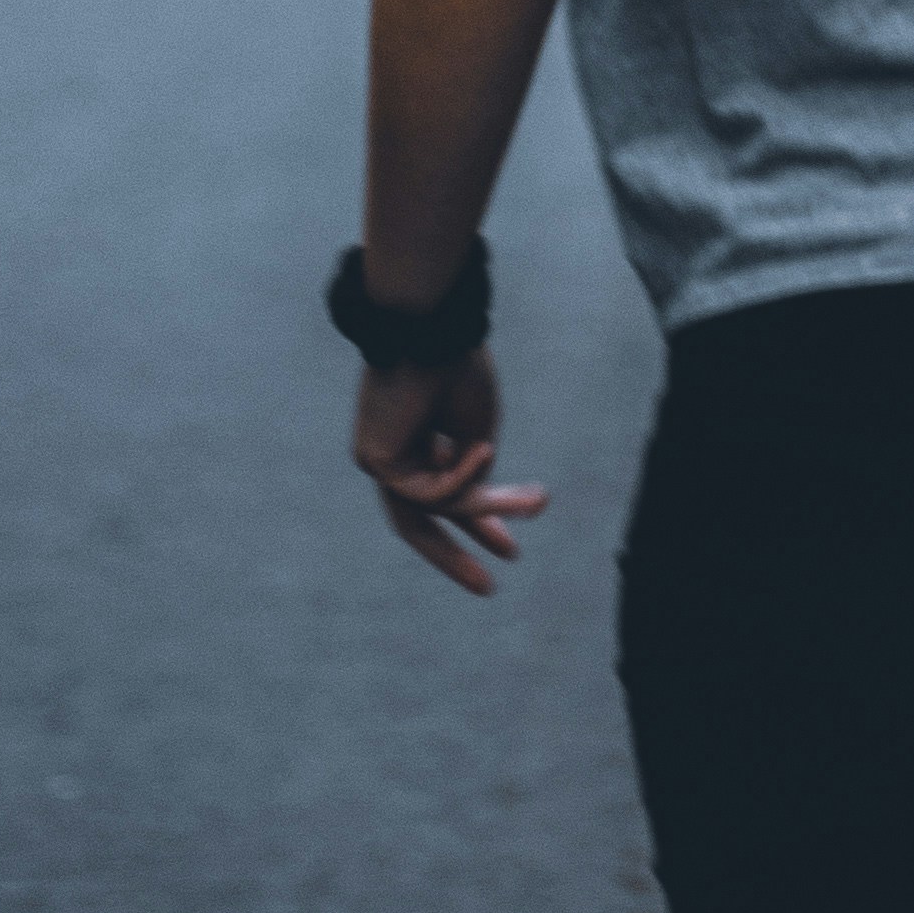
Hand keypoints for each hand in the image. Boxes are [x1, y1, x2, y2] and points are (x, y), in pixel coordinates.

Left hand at [351, 347, 547, 595]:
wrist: (427, 326)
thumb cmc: (455, 365)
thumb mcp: (476, 428)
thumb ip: (473, 470)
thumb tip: (473, 505)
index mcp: (418, 439)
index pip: (445, 493)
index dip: (480, 522)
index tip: (512, 548)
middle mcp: (393, 451)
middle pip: (420, 521)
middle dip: (455, 555)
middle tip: (489, 586)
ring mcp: (379, 457)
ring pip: (429, 510)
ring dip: (481, 514)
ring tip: (538, 501)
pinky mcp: (374, 460)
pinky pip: (426, 492)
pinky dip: (459, 479)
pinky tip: (484, 450)